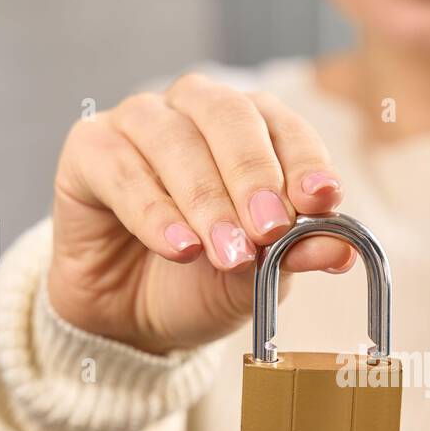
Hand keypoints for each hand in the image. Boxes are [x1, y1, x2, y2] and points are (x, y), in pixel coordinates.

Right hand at [46, 71, 355, 354]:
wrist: (131, 319)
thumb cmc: (199, 283)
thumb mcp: (257, 278)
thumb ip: (294, 256)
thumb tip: (341, 250)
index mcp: (250, 128)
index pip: (284, 126)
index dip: (305, 160)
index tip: (321, 200)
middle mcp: (195, 111)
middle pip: (229, 116)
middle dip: (254, 175)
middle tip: (270, 229)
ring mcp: (138, 123)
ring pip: (174, 139)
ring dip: (206, 199)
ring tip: (226, 252)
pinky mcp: (88, 149)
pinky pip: (121, 168)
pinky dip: (154, 211)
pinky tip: (178, 247)